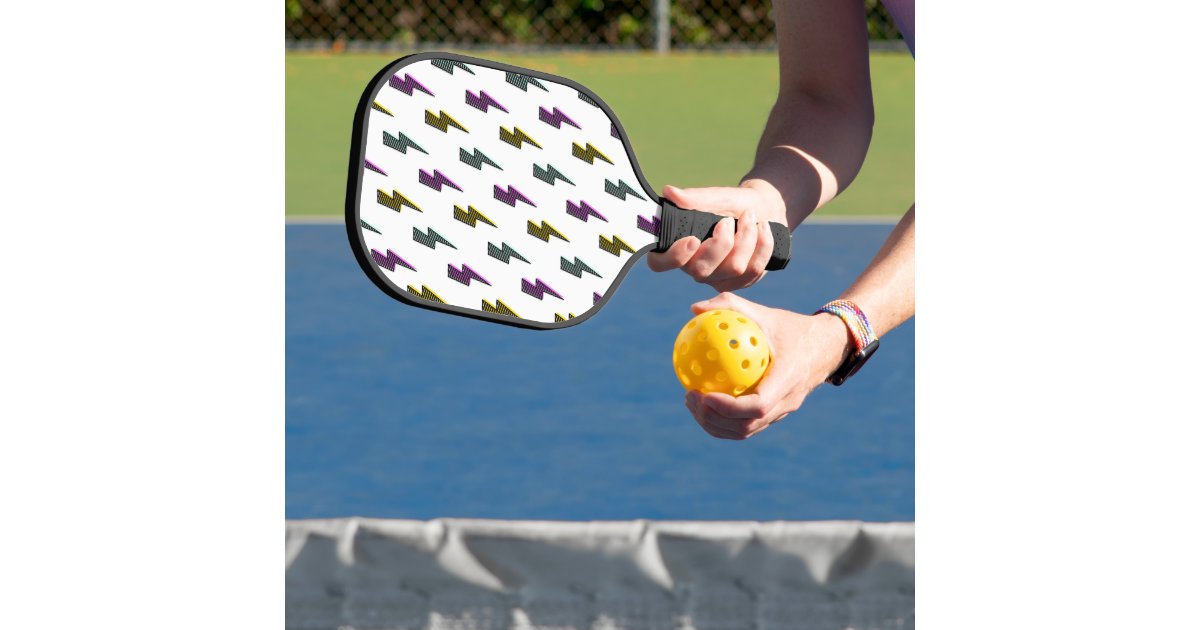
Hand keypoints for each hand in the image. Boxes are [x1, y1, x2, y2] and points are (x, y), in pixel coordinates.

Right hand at [646, 182, 786, 291]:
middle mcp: (694, 267)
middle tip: (728, 220)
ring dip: (746, 238)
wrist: (762, 210)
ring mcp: (717, 278)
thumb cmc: (732, 203)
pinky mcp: (740, 282)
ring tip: (750, 217)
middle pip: (701, 270)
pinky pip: (753, 271)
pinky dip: (762, 245)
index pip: (660, 263)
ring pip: (733, 269)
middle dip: (722, 243)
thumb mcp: (716, 197)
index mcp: (679, 246)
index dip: (673, 257)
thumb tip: (669, 191)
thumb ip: (694, 198)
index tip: (692, 239)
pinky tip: (763, 228)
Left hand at [682, 292, 852, 439]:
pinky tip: (704, 401)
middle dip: (713, 418)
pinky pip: (747, 425)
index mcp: (788, 379)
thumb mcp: (765, 313)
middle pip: (747, 426)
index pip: (758, 405)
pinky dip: (723, 421)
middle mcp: (787, 401)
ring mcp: (782, 412)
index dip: (728, 407)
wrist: (825, 347)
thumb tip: (694, 309)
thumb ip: (730, 306)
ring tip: (692, 401)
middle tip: (690, 396)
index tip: (704, 394)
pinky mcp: (776, 415)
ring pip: (745, 431)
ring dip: (715, 424)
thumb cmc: (791, 328)